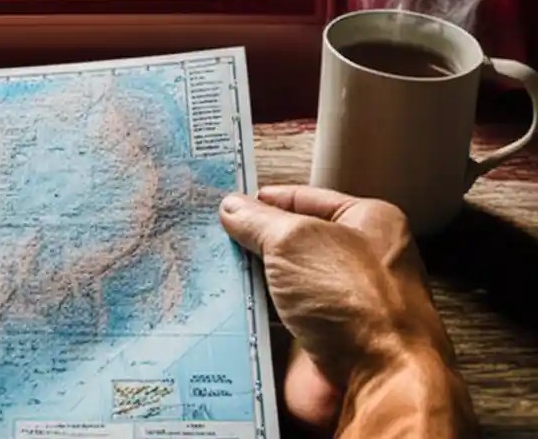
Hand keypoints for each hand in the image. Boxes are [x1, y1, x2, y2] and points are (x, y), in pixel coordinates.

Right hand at [220, 186, 476, 437]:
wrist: (377, 382)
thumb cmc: (358, 302)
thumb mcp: (296, 239)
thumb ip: (259, 220)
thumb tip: (233, 208)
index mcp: (368, 224)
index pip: (306, 200)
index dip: (264, 199)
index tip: (227, 200)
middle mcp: (355, 263)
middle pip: (289, 243)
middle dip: (250, 242)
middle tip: (208, 234)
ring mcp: (334, 305)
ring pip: (275, 285)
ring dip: (244, 282)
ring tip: (205, 267)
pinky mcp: (314, 342)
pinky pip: (269, 322)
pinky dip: (244, 317)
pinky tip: (216, 306)